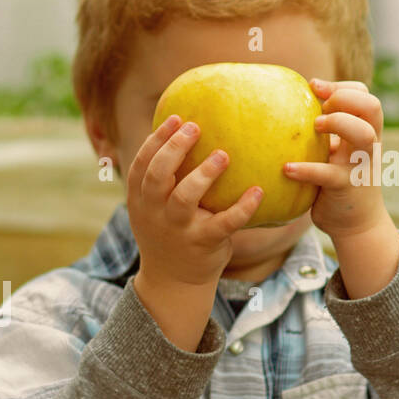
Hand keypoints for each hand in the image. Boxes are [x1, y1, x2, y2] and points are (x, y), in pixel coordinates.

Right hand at [128, 114, 262, 289]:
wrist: (173, 280)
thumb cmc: (169, 232)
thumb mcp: (153, 209)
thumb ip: (161, 180)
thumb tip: (184, 132)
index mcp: (140, 201)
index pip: (142, 165)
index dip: (156, 140)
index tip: (175, 118)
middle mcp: (155, 213)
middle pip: (158, 175)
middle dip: (174, 148)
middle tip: (195, 127)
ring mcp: (178, 230)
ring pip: (184, 197)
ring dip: (203, 174)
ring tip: (222, 155)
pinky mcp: (203, 243)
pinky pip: (224, 224)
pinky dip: (242, 208)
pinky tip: (257, 191)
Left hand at [284, 79, 389, 238]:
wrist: (357, 225)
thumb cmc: (339, 183)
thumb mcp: (336, 154)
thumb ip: (325, 136)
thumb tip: (287, 111)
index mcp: (365, 133)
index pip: (366, 97)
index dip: (344, 87)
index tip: (314, 87)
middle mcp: (368, 146)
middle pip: (371, 107)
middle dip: (344, 98)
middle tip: (318, 108)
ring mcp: (360, 166)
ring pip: (363, 134)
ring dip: (338, 123)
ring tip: (313, 126)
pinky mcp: (347, 187)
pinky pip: (329, 174)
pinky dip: (307, 170)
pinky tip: (287, 168)